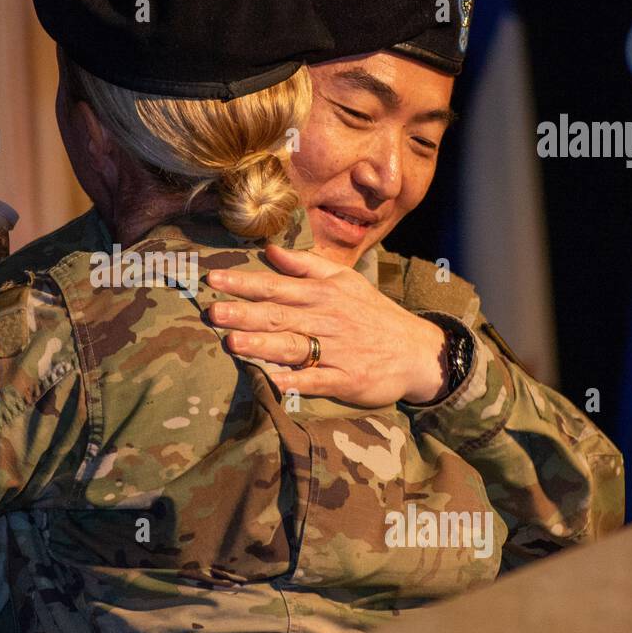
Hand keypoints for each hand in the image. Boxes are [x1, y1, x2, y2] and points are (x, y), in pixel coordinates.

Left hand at [205, 243, 448, 407]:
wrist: (418, 350)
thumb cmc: (373, 314)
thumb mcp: (345, 281)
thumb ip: (306, 265)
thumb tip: (270, 250)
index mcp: (323, 294)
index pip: (276, 285)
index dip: (244, 283)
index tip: (214, 278)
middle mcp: (326, 320)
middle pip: (279, 315)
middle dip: (244, 314)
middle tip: (213, 312)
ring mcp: (337, 351)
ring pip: (294, 346)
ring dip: (263, 346)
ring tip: (232, 343)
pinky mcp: (347, 379)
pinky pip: (318, 380)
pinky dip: (296, 381)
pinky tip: (273, 382)